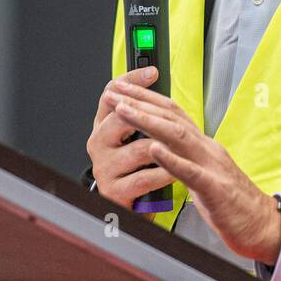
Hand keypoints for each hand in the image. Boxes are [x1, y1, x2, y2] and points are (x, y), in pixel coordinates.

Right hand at [87, 66, 174, 206]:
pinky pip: (146, 177)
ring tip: (183, 150)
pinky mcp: (114, 190)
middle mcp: (98, 145)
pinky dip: (166, 173)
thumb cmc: (138, 171)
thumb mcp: (136, 138)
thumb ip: (141, 115)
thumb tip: (152, 79)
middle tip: (173, 116)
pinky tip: (177, 173)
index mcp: (103, 128)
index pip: (110, 95)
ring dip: (166, 149)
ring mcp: (104, 167)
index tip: (152, 72)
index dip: (130, 81)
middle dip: (150, 114)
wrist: (133, 209)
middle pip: (122, 117)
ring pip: (141, 149)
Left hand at [101, 78, 280, 266]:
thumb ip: (186, 160)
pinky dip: (171, 159)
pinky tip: (154, 150)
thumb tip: (163, 149)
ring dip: (149, 122)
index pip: (173, 114)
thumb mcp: (205, 175)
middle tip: (113, 93)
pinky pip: (192, 172)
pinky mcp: (217, 189)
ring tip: (125, 112)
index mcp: (204, 147)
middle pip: (172, 118)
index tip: (121, 91)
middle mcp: (208, 150)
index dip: (146, 99)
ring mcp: (213, 167)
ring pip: (179, 137)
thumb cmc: (233, 204)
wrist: (263, 225)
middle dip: (140, 103)